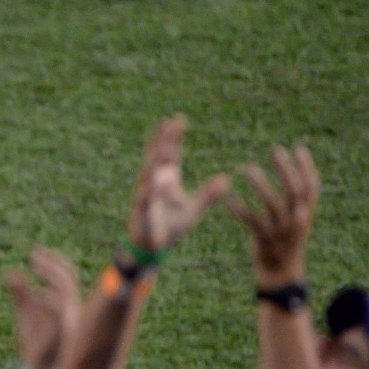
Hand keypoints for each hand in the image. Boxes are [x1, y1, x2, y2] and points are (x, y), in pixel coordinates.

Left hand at [5, 247, 81, 368]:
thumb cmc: (36, 346)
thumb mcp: (27, 316)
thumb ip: (22, 295)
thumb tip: (10, 272)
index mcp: (66, 307)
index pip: (65, 277)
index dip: (52, 262)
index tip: (35, 252)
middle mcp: (71, 312)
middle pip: (66, 280)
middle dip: (51, 265)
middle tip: (33, 255)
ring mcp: (69, 322)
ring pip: (65, 292)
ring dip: (50, 276)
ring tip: (32, 266)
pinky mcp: (61, 334)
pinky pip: (57, 311)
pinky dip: (46, 299)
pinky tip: (34, 292)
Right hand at [128, 116, 230, 254]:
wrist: (154, 249)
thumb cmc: (171, 227)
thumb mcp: (194, 209)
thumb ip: (208, 194)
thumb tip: (227, 179)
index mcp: (165, 181)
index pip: (169, 154)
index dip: (172, 137)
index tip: (178, 119)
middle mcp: (153, 185)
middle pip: (157, 158)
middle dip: (163, 142)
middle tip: (171, 123)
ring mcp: (145, 198)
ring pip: (149, 176)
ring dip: (156, 162)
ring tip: (164, 147)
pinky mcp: (141, 214)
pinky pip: (144, 202)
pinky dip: (148, 193)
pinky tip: (152, 185)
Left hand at [227, 145, 319, 287]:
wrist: (281, 274)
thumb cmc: (286, 241)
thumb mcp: (297, 220)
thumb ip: (296, 200)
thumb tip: (291, 169)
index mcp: (307, 213)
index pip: (312, 187)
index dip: (307, 166)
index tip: (298, 147)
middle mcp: (298, 220)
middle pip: (295, 191)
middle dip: (286, 170)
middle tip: (275, 151)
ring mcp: (282, 231)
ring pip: (273, 204)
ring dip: (261, 185)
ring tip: (248, 168)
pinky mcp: (264, 241)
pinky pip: (252, 222)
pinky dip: (240, 209)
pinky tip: (228, 199)